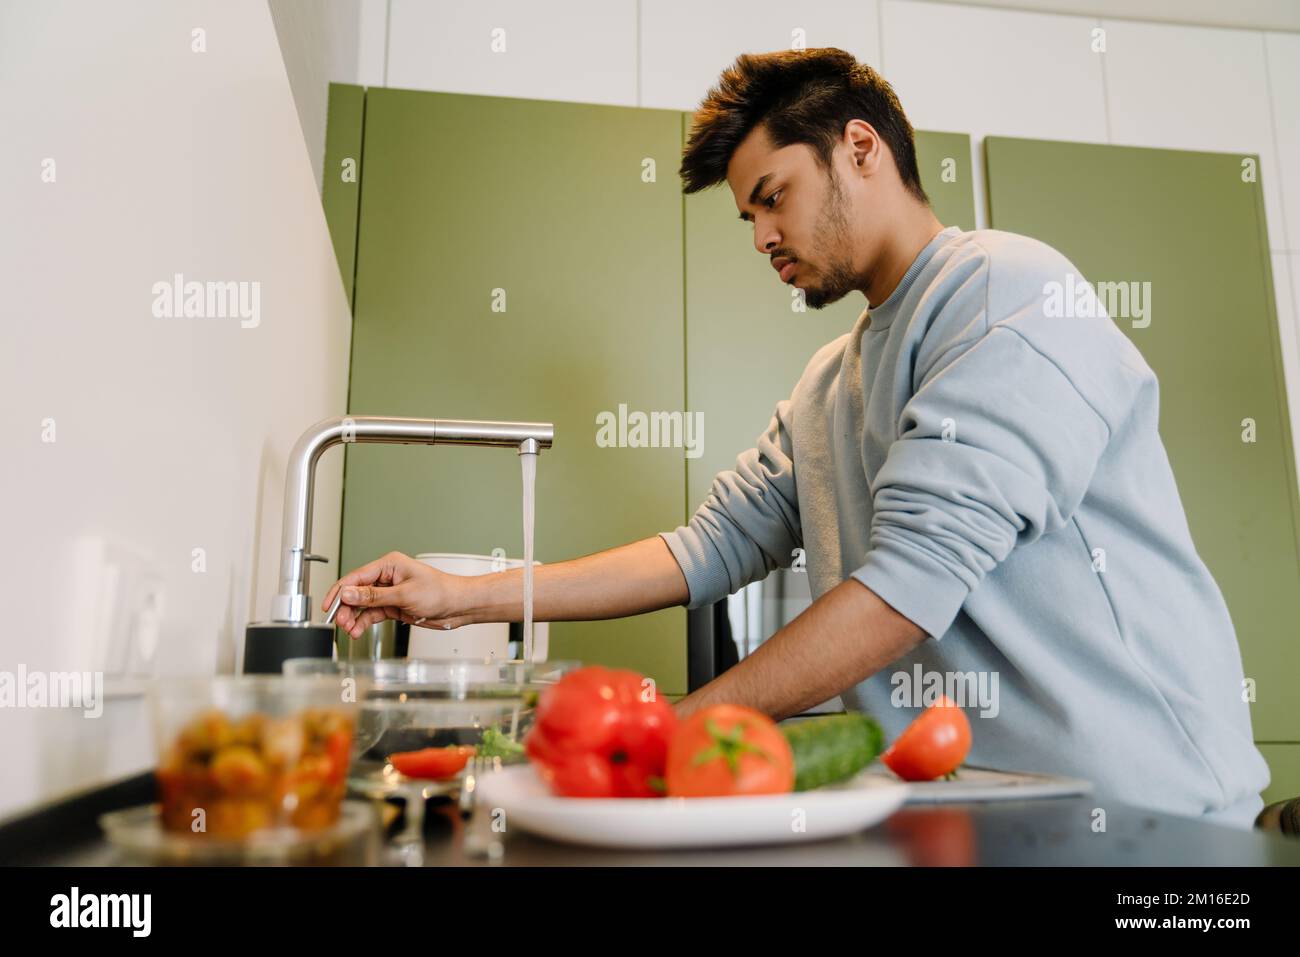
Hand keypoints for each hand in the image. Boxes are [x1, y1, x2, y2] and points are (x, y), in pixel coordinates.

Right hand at [321, 551, 470, 638]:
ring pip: (363, 605)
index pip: (356, 577)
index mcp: (389, 565)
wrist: (458, 606)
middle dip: (346, 608)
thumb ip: (374, 596)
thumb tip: (349, 593)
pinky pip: (372, 613)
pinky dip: (364, 622)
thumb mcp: (404, 594)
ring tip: (350, 629)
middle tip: (340, 622)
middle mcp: (387, 577)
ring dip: (354, 617)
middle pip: (356, 592)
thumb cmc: (440, 592)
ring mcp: (389, 592)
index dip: (340, 592)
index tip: (329, 606)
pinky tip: (358, 630)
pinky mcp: (393, 606)